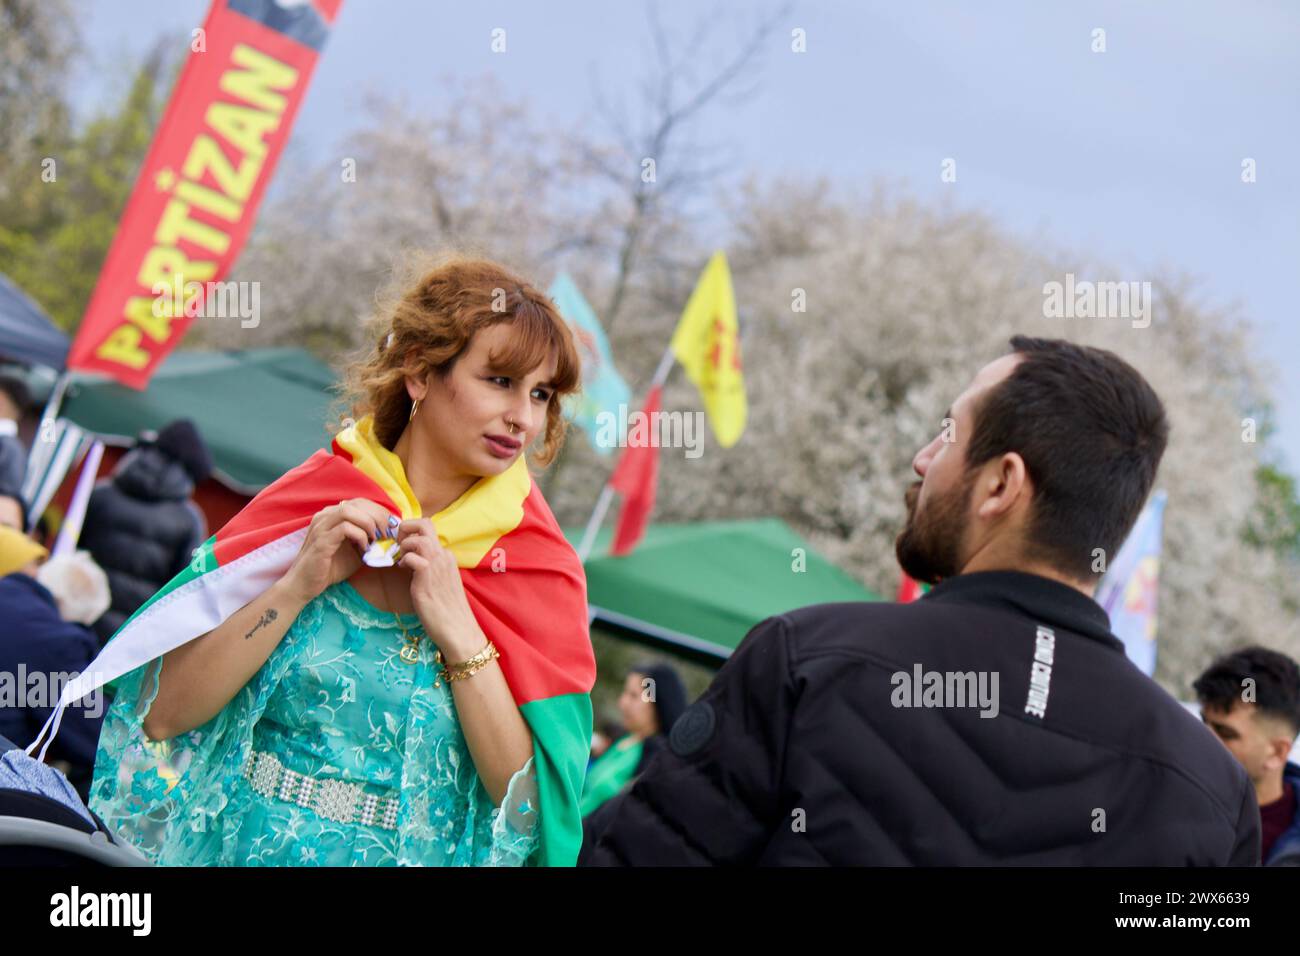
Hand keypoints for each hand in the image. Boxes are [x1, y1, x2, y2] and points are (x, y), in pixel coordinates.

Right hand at [283, 498, 395, 603]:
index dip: (380, 511)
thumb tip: (390, 535)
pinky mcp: (321, 540)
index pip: (360, 502)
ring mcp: (321, 527)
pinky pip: (345, 528)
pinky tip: (364, 548)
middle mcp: (325, 516)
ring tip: (377, 538)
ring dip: (369, 523)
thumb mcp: (355, 551)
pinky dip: (360, 536)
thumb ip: (369, 540)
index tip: (392, 526)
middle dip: (378, 516)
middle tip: (388, 533)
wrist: (305, 585)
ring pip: (349, 510)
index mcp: (332, 516)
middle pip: (357, 503)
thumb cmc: (330, 567)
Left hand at [393, 517, 482, 658]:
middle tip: (397, 542)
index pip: (429, 531)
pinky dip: (404, 560)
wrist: (458, 629)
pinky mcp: (428, 576)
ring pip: (418, 537)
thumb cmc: (448, 611)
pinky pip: (411, 557)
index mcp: (447, 557)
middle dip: (405, 526)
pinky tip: (402, 569)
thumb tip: (410, 562)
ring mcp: (437, 565)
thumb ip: (428, 570)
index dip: (412, 533)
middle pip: (425, 523)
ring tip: (400, 558)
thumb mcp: (439, 583)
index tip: (403, 545)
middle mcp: (444, 556)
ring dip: (404, 544)